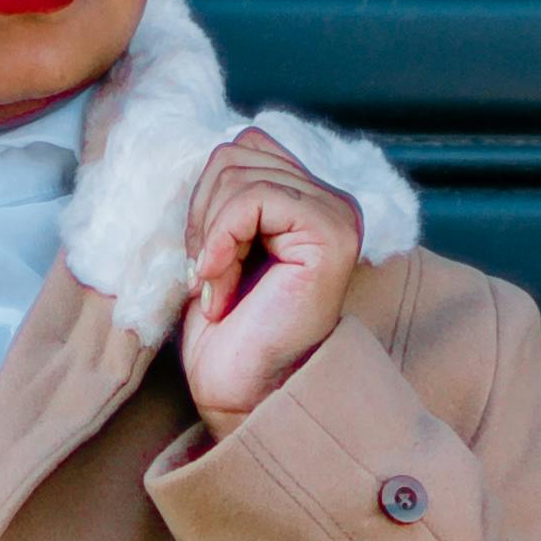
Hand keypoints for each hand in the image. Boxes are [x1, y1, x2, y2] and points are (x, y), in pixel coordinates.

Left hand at [177, 131, 363, 428]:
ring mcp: (337, 214)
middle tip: (207, 274)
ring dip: (210, 232)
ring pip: (240, 171)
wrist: (241, 393)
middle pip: (237, 151)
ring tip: (217, 285)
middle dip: (203, 212)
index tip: (202, 260)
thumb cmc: (228, 331)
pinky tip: (221, 286)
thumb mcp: (219, 243)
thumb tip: (210, 151)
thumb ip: (227, 194)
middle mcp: (333, 200)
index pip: (243, 147)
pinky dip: (220, 240)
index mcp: (309, 198)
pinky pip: (253, 197)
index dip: (206, 198)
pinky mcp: (330, 232)